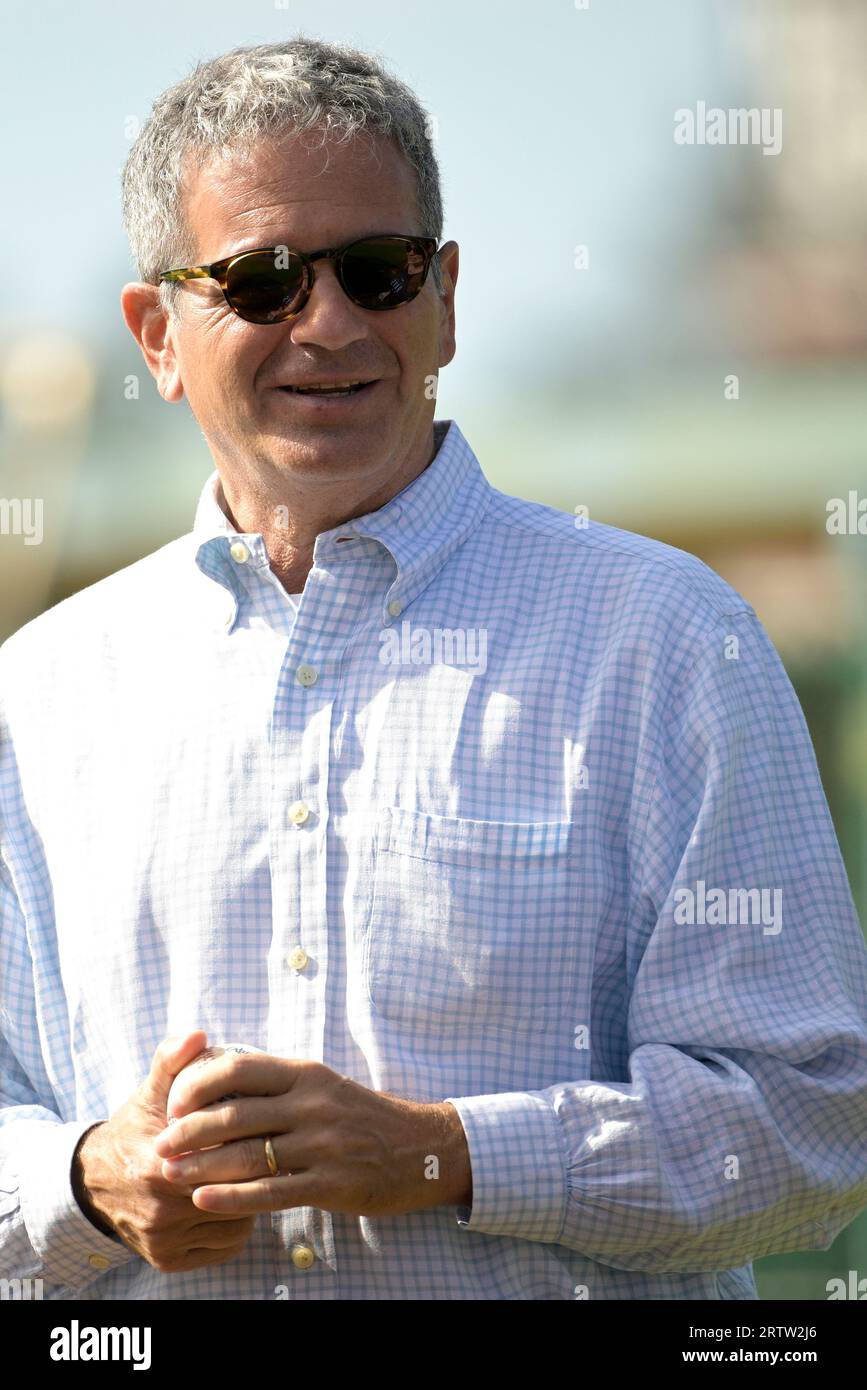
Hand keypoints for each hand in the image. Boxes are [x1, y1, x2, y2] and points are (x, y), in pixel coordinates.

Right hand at [73, 1032, 255, 1272]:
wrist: (95, 1179)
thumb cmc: (135, 1128)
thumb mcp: (151, 1091)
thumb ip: (172, 1060)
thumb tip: (197, 1034)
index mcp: (159, 1165)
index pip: (226, 1154)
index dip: (251, 1136)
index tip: (266, 1122)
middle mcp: (161, 1209)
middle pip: (233, 1188)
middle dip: (256, 1167)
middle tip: (272, 1146)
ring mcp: (165, 1239)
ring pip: (236, 1219)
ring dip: (250, 1197)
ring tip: (257, 1170)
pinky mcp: (168, 1260)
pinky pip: (225, 1245)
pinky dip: (236, 1224)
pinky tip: (236, 1199)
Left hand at [153, 1054, 471, 1217]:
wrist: (421, 1148)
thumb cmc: (360, 1116)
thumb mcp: (322, 1086)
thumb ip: (277, 1085)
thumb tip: (218, 1080)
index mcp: (306, 1074)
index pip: (239, 1068)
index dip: (199, 1084)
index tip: (174, 1102)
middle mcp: (312, 1105)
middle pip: (235, 1116)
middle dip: (188, 1132)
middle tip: (158, 1145)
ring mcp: (322, 1145)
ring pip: (248, 1156)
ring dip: (201, 1168)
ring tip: (170, 1175)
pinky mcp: (330, 1183)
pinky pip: (271, 1192)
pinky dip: (232, 1198)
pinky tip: (204, 1201)